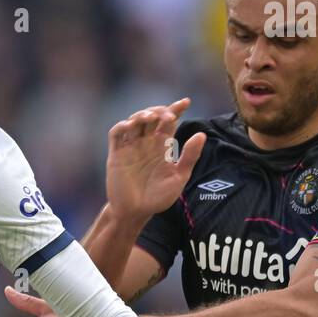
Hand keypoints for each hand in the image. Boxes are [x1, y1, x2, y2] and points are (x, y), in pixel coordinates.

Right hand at [107, 97, 205, 220]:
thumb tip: (201, 134)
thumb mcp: (178, 178)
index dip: (176, 109)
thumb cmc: (158, 198)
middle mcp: (146, 143)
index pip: (169, 121)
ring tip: (150, 117)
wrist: (136, 213)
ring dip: (141, 115)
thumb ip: (189, 157)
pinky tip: (131, 125)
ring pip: (134, 121)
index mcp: (162, 146)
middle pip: (152, 117)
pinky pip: (116, 134)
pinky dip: (122, 126)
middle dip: (159, 111)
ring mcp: (131, 147)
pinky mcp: (116, 154)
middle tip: (167, 115)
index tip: (186, 102)